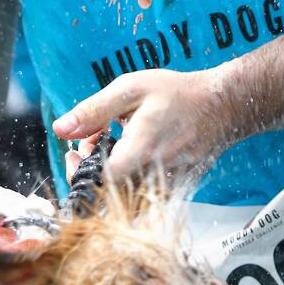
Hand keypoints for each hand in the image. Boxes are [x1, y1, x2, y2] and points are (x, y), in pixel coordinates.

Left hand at [53, 68, 238, 183]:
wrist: (223, 106)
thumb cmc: (177, 94)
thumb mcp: (130, 90)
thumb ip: (94, 110)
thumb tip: (60, 129)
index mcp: (142, 150)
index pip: (100, 181)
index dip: (81, 170)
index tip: (76, 151)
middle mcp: (155, 175)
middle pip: (107, 191)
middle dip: (90, 168)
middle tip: (91, 140)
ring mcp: (167, 186)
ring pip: (123, 195)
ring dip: (108, 171)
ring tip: (112, 142)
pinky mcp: (174, 190)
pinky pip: (141, 194)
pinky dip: (127, 176)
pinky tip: (130, 152)